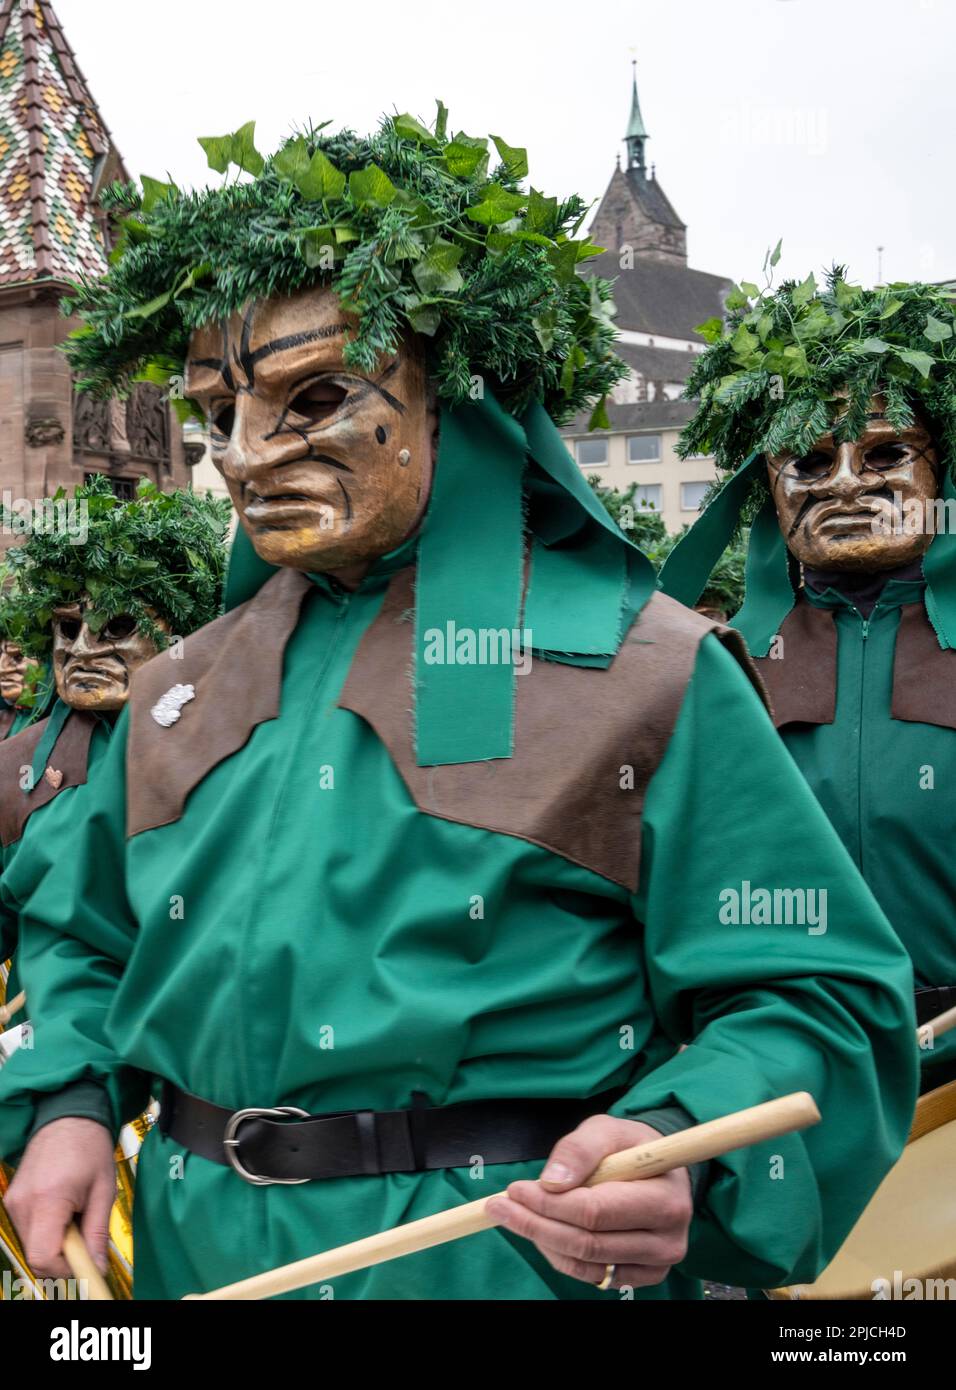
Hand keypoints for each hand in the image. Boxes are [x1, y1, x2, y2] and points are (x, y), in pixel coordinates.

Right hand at [5, 1118, 115, 1277]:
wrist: (68, 1116)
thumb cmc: (90, 1148)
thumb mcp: (104, 1190)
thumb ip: (97, 1232)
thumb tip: (97, 1267)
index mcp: (48, 1199)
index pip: (43, 1256)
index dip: (65, 1269)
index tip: (86, 1263)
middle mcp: (24, 1203)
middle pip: (36, 1255)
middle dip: (63, 1257)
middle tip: (86, 1237)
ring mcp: (14, 1201)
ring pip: (33, 1244)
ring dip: (56, 1242)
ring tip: (76, 1215)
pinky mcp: (12, 1200)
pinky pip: (29, 1230)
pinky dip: (47, 1230)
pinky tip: (64, 1209)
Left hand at [485, 1115, 691, 1289]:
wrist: (657, 1169)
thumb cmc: (629, 1146)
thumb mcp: (605, 1129)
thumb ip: (579, 1149)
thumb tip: (552, 1181)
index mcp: (666, 1198)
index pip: (596, 1212)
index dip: (550, 1204)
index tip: (515, 1189)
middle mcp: (667, 1239)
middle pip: (588, 1242)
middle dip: (537, 1224)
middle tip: (500, 1207)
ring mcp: (656, 1263)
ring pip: (585, 1263)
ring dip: (543, 1240)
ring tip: (517, 1215)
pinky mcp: (643, 1277)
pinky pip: (591, 1275)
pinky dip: (559, 1255)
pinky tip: (543, 1231)